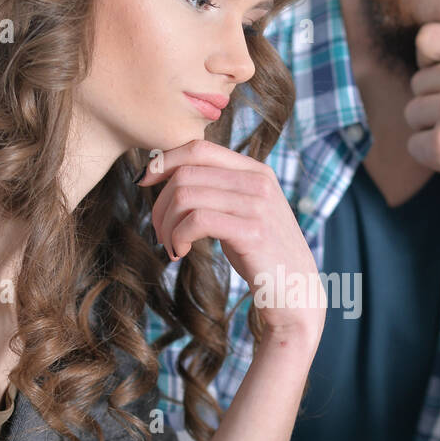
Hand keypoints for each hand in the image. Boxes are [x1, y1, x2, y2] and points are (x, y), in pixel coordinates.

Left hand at [135, 139, 325, 339]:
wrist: (296, 293)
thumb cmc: (261, 255)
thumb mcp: (242, 213)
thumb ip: (219, 190)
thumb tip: (170, 175)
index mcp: (255, 170)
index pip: (199, 148)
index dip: (164, 162)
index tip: (143, 182)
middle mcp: (258, 180)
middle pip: (186, 173)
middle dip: (160, 203)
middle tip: (159, 231)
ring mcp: (258, 205)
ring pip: (186, 195)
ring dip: (167, 223)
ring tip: (171, 245)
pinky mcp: (253, 232)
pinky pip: (197, 221)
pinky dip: (178, 236)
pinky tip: (180, 252)